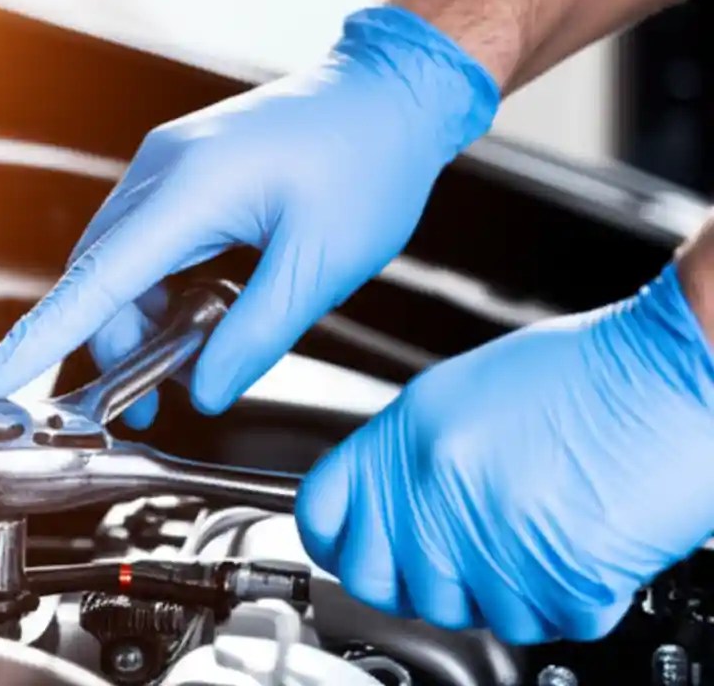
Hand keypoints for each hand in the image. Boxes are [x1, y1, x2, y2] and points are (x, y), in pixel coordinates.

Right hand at [0, 7, 498, 426]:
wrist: (389, 94)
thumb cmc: (368, 158)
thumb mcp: (323, 264)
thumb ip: (255, 335)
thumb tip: (206, 389)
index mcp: (190, 190)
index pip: (97, 280)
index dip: (41, 337)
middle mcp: (163, 172)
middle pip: (100, 278)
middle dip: (112, 346)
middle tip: (147, 404)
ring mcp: (168, 168)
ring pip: (119, 264)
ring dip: (139, 322)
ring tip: (185, 367)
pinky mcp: (182, 175)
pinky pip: (144, 244)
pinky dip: (157, 291)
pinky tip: (195, 319)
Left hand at [296, 264, 713, 643]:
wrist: (674, 373)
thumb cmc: (588, 374)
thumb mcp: (463, 394)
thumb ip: (410, 455)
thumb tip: (386, 500)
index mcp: (403, 441)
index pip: (321, 515)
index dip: (334, 536)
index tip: (348, 544)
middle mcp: (434, 496)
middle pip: (380, 582)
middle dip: (412, 578)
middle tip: (459, 549)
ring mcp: (491, 546)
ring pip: (464, 612)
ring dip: (499, 588)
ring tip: (536, 530)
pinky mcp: (556, 584)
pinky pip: (542, 623)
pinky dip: (564, 599)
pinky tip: (577, 544)